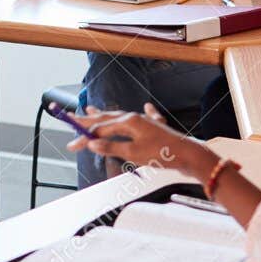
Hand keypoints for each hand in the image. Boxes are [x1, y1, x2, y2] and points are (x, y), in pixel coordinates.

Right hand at [69, 103, 215, 175]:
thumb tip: (92, 144)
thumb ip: (111, 147)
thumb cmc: (162, 154)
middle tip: (70, 120)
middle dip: (88, 122)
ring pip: (120, 117)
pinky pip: (146, 118)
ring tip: (91, 111)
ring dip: (105, 115)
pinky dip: (143, 113)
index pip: (100, 129)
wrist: (189, 155)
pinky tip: (147, 107)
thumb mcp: (133, 153)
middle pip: (106, 118)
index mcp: (128, 121)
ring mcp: (146, 122)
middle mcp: (135, 118)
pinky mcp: (156, 129)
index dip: (84, 138)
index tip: (71, 146)